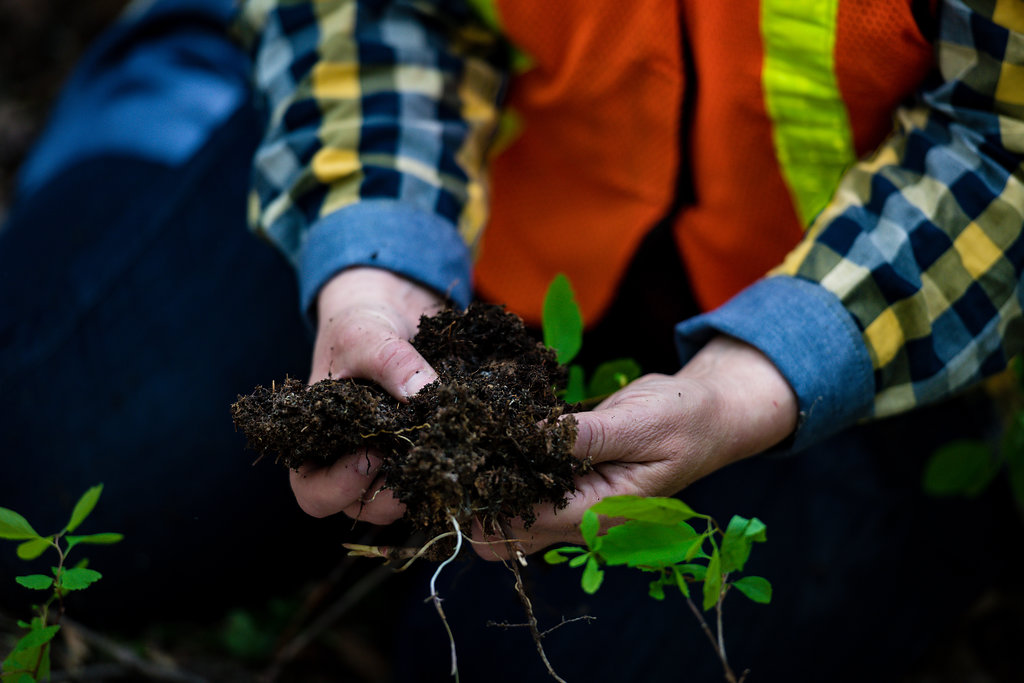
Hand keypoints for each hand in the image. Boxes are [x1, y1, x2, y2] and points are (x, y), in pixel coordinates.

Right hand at [291, 267, 443, 524]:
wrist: (391, 312)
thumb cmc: (358, 328)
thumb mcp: (365, 336)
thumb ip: (389, 362)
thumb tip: (423, 394)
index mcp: (318, 443)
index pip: (314, 494)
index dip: (338, 489)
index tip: (370, 457)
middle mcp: (352, 461)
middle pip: (364, 507)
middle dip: (391, 491)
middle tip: (416, 454)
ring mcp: (391, 460)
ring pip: (405, 497)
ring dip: (424, 479)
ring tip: (445, 444)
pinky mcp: (424, 451)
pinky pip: (436, 474)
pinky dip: (449, 462)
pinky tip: (464, 437)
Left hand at [474, 335, 798, 558]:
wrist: (707, 416)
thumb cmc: (683, 421)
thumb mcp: (637, 423)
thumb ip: (582, 436)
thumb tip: (525, 434)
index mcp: (602, 517)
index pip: (526, 521)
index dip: (490, 492)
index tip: (466, 454)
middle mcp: (582, 523)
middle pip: (507, 534)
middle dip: (479, 498)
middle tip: (462, 447)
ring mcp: (573, 508)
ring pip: (509, 518)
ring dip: (489, 483)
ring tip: (475, 436)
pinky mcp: (568, 486)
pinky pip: (525, 490)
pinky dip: (507, 467)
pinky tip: (498, 432)